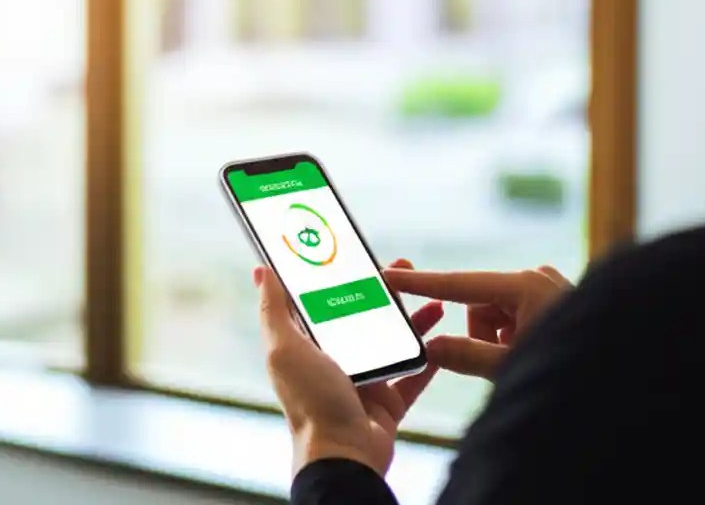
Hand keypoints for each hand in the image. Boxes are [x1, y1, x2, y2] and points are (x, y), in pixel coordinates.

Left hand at [255, 260, 443, 476]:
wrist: (344, 453)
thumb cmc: (310, 401)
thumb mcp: (284, 348)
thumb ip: (274, 309)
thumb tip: (262, 271)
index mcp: (309, 345)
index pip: (324, 301)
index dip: (340, 276)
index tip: (357, 251)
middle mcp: (335, 361)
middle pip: (364, 316)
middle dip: (384, 291)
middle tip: (403, 267)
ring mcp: (364, 381)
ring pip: (393, 340)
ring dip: (413, 318)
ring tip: (432, 296)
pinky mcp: (388, 401)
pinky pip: (414, 373)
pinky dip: (430, 356)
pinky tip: (443, 335)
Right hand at [384, 263, 572, 378]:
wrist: (624, 375)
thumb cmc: (572, 369)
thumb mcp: (511, 366)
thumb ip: (465, 355)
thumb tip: (430, 347)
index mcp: (524, 285)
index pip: (459, 284)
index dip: (421, 283)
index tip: (389, 276)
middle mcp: (534, 278)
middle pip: (479, 305)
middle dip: (482, 337)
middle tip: (502, 362)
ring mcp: (546, 286)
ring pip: (494, 315)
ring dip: (498, 341)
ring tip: (524, 360)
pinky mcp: (551, 298)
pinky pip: (513, 318)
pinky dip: (512, 339)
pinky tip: (533, 353)